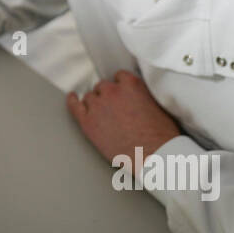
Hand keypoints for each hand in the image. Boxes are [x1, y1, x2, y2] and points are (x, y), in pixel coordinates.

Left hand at [66, 70, 181, 168]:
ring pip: (90, 97)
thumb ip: (141, 94)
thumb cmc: (160, 135)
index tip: (122, 95)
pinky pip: (74, 106)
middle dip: (108, 97)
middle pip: (103, 87)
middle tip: (114, 110)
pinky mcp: (88, 122)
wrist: (153, 155)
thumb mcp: (157, 105)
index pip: (119, 77)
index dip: (120, 88)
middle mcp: (112, 92)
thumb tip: (136, 97)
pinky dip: (72, 101)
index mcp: (131, 85)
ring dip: (95, 104)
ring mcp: (98, 106)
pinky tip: (73, 98)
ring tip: (104, 117)